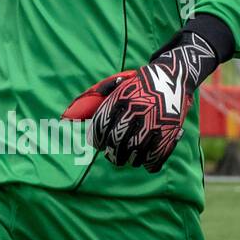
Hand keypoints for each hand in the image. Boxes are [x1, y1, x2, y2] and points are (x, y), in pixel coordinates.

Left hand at [61, 28, 219, 172]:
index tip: (98, 144)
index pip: (101, 127)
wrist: (173, 76)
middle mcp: (137, 110)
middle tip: (112, 156)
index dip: (97, 140)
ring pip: (134, 152)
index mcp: (121, 98)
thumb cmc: (139, 85)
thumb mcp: (117, 87)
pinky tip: (145, 162)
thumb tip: (65, 117)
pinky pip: (154, 156)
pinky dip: (148, 164)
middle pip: (116, 142)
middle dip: (112, 154)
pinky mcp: (169, 131)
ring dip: (128, 160)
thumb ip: (94, 102)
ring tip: (127, 159)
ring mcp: (154, 121)